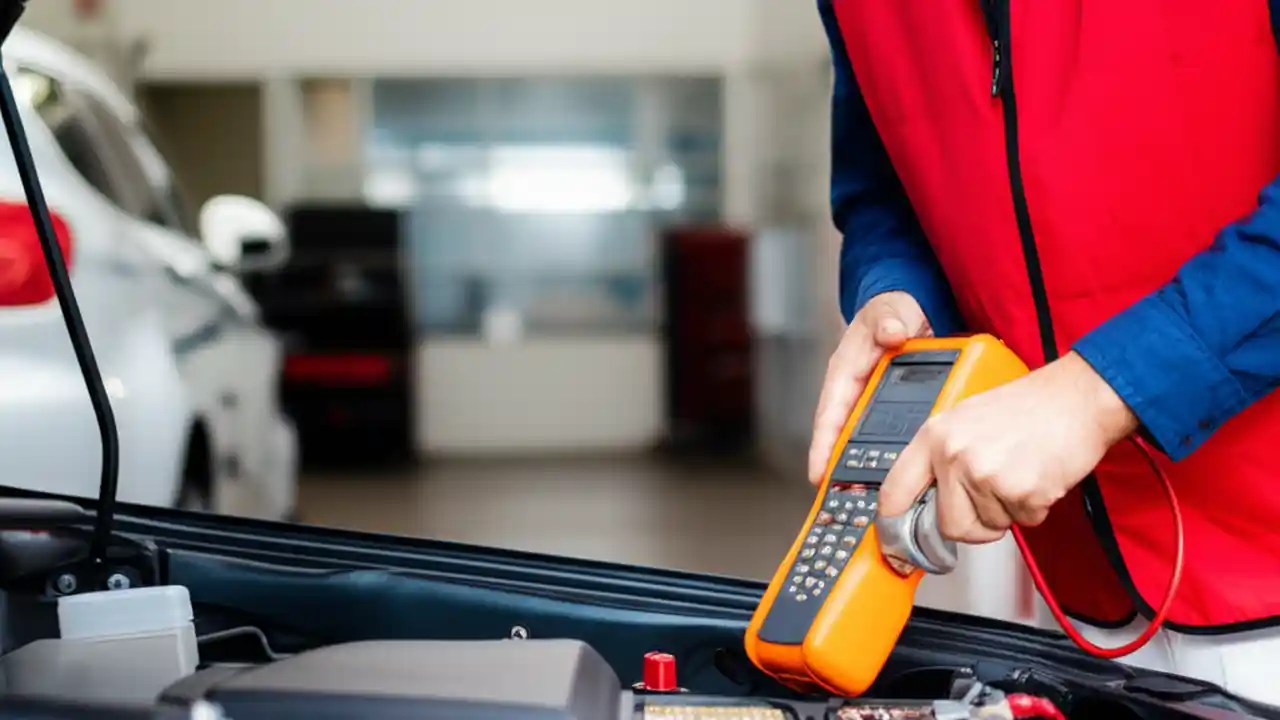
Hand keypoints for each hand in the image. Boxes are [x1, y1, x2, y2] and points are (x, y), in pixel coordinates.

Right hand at [809, 291, 931, 484]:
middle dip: (836, 470)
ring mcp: (866, 401)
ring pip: (857, 441)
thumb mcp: (890, 309)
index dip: (823, 446)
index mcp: (844, 371)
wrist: (907, 309)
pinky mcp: (881, 408)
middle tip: (838, 502)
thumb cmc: (891, 310)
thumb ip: (889, 320)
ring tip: (860, 502)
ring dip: (856, 469)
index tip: (817, 474)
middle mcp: (850, 391)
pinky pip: (876, 437)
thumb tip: (891, 332)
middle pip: (839, 437)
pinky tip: (888, 479)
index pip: (829, 414)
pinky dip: (877, 459)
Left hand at [879, 352, 1138, 542]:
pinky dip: (1033, 507)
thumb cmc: (1026, 407)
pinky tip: (1037, 475)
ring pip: (989, 526)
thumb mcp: (964, 421)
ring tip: (1018, 472)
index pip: (894, 492)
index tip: (897, 546)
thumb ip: (939, 458)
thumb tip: (924, 500)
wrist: (1076, 398)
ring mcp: (986, 474)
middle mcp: (953, 455)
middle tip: (992, 497)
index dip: (894, 527)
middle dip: (973, 523)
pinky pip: (1022, 522)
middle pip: (949, 524)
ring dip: (1008, 510)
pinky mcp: (1021, 491)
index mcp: (934, 436)